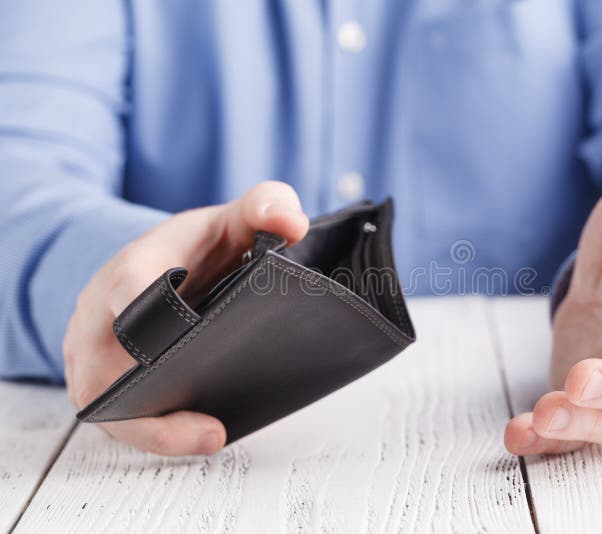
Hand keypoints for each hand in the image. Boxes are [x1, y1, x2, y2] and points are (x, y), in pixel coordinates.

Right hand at [63, 182, 308, 455]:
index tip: (189, 336)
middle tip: (210, 424)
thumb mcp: (232, 218)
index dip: (152, 316)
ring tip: (212, 437)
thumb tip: (290, 223)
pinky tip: (201, 435)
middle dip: (149, 396)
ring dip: (154, 428)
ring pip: (106, 401)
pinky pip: (118, 417)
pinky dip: (154, 433)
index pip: (129, 287)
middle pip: (106, 361)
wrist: (164, 265)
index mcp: (133, 265)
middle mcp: (101, 311)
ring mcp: (96, 351)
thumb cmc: (199, 247)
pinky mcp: (105, 381)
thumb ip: (266, 206)